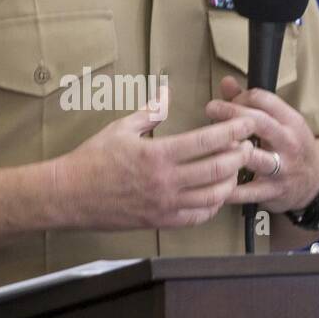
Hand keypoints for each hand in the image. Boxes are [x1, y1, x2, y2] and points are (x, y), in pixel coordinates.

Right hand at [52, 84, 258, 230]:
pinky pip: (197, 217)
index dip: (233, 131)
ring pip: (214, 196)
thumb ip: (149, 113)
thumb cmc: (92, 160)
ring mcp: (165, 205)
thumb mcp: (120, 128)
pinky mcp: (160, 222)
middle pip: (218, 169)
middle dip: (240, 156)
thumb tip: (166, 95)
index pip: (207, 141)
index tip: (246, 123)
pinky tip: (215, 193)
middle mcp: (166, 182)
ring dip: (231, 181)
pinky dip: (213, 205)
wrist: (70, 195)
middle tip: (248, 145)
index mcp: (158, 154)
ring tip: (235, 168)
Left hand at [204, 76, 318, 212]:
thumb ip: (252, 103)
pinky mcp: (272, 192)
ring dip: (228, 150)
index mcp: (291, 121)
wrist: (316, 184)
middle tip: (210, 109)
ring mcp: (281, 169)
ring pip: (253, 157)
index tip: (228, 102)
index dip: (240, 97)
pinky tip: (212, 180)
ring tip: (210, 145)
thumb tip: (225, 82)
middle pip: (258, 123)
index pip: (264, 100)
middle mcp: (288, 143)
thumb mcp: (282, 123)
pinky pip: (246, 191)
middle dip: (230, 113)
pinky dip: (227, 187)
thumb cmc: (292, 147)